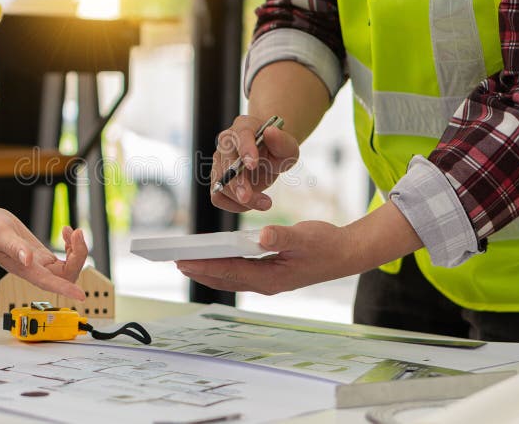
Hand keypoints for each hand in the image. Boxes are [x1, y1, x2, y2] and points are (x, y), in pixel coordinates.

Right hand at [0, 205, 87, 299]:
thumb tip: (29, 259)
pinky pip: (64, 257)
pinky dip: (71, 245)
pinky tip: (66, 232)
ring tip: (73, 231)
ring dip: (77, 250)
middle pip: (66, 275)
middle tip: (76, 233)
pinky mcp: (42, 255)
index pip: (49, 284)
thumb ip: (15, 248)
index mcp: (25, 270)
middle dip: (78, 256)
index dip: (66, 290)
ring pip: (68, 267)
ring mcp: (39, 264)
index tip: (81, 296)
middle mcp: (34, 270)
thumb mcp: (0, 235)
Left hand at [175, 221, 356, 294]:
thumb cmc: (326, 244)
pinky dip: (221, 265)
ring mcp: (267, 280)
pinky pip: (238, 271)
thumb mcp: (305, 237)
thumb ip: (282, 236)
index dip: (205, 266)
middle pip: (224, 278)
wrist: (345, 253)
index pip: (230, 272)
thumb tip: (262, 236)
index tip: (184, 261)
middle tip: (174, 261)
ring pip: (229, 277)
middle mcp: (266, 283)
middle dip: (199, 270)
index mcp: (272, 278)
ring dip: (207, 269)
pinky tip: (211, 257)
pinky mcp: (269, 273)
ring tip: (185, 261)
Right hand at [211, 115, 299, 212]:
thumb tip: (270, 132)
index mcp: (243, 127)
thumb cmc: (277, 148)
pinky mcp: (218, 180)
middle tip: (248, 197)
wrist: (270, 155)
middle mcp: (226, 143)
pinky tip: (252, 204)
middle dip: (236, 181)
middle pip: (225, 163)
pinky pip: (218, 197)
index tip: (252, 165)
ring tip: (265, 203)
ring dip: (238, 198)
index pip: (240, 136)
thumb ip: (281, 141)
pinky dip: (233, 205)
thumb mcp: (288, 146)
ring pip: (220, 183)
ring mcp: (219, 162)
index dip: (245, 150)